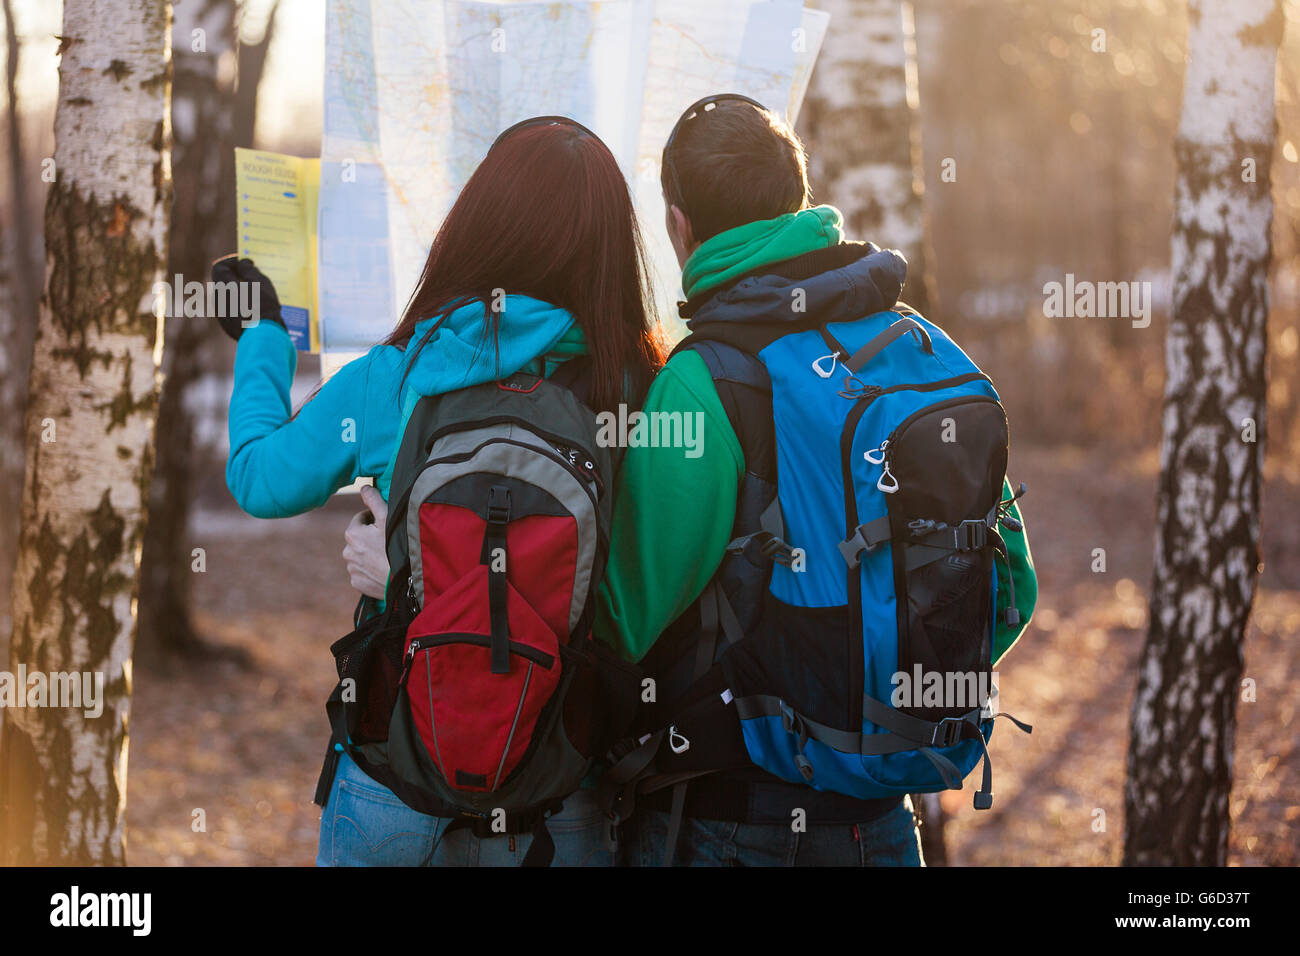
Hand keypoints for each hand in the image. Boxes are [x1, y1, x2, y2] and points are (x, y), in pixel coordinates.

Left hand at [209, 255, 284, 340]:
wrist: (262, 335)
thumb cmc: (262, 305)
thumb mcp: (259, 281)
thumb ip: (248, 268)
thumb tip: (242, 263)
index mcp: (222, 284)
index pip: (220, 266)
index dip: (233, 262)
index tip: (247, 263)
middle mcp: (217, 297)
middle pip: (223, 282)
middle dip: (236, 277)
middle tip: (254, 278)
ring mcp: (220, 312)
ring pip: (227, 297)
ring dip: (239, 292)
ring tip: (257, 296)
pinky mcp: (226, 325)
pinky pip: (231, 310)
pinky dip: (240, 305)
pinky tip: (254, 310)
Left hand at [344, 484, 390, 599]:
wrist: (404, 580)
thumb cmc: (397, 547)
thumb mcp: (387, 518)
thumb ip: (374, 500)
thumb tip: (364, 487)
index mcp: (352, 533)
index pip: (360, 519)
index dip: (374, 520)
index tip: (385, 525)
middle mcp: (347, 551)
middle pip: (359, 538)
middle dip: (370, 537)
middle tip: (387, 541)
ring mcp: (352, 568)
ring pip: (360, 555)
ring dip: (370, 554)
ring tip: (386, 556)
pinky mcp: (357, 582)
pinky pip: (362, 572)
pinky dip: (370, 570)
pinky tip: (382, 569)